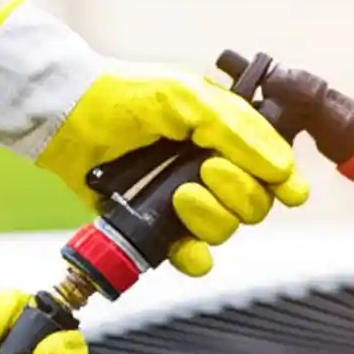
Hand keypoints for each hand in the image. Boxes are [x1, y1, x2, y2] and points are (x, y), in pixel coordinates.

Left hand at [0, 0, 308, 276]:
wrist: (66, 118)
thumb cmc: (123, 96)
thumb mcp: (188, 97)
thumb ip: (239, 130)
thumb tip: (282, 168)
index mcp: (229, 137)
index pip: (275, 169)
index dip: (286, 183)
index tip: (287, 190)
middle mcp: (213, 172)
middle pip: (256, 205)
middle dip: (237, 192)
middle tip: (207, 170)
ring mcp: (187, 203)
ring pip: (227, 231)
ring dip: (210, 217)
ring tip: (178, 195)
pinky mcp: (158, 228)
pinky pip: (194, 257)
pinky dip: (194, 256)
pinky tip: (183, 244)